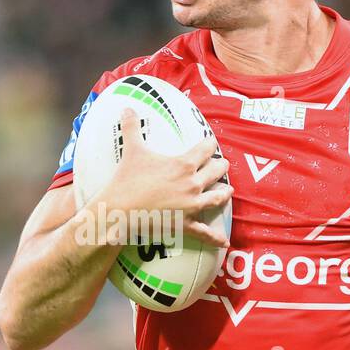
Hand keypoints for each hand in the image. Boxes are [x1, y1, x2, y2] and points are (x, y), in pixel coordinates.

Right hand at [99, 108, 232, 247]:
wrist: (121, 209)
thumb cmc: (127, 179)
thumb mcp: (132, 150)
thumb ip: (132, 127)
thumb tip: (127, 107)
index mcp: (184, 164)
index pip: (205, 150)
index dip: (211, 145)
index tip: (212, 143)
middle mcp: (193, 183)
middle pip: (216, 172)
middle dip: (221, 167)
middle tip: (223, 165)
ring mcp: (192, 205)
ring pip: (217, 197)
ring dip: (224, 193)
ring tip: (228, 191)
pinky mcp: (186, 225)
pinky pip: (205, 233)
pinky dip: (216, 238)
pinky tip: (224, 242)